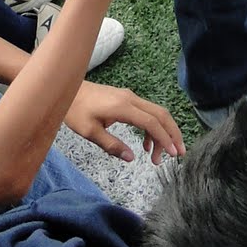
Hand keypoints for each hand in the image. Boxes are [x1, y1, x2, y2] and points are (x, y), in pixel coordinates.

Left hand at [65, 82, 184, 163]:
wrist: (68, 88)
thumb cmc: (75, 110)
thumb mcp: (90, 132)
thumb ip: (111, 145)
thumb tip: (132, 158)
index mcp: (123, 107)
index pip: (151, 122)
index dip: (164, 138)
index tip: (172, 153)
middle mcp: (131, 99)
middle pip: (161, 114)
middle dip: (172, 133)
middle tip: (178, 153)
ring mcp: (130, 97)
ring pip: (156, 112)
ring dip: (163, 132)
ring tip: (159, 156)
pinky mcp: (127, 98)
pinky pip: (146, 112)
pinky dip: (152, 128)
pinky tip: (146, 144)